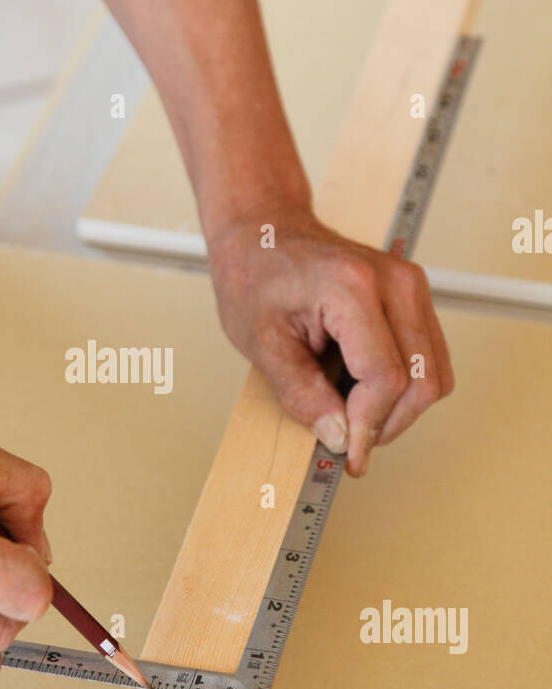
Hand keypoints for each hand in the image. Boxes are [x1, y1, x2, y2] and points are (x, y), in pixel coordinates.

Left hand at [207, 206, 453, 476]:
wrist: (264, 232)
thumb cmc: (255, 276)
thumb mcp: (262, 343)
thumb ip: (301, 395)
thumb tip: (338, 437)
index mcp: (352, 288)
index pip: (386, 378)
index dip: (369, 427)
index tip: (350, 456)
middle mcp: (395, 282)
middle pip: (422, 381)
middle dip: (387, 423)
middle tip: (348, 442)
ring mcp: (410, 285)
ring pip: (433, 374)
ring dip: (398, 408)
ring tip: (351, 411)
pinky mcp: (414, 295)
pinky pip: (428, 357)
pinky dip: (402, 386)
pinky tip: (361, 388)